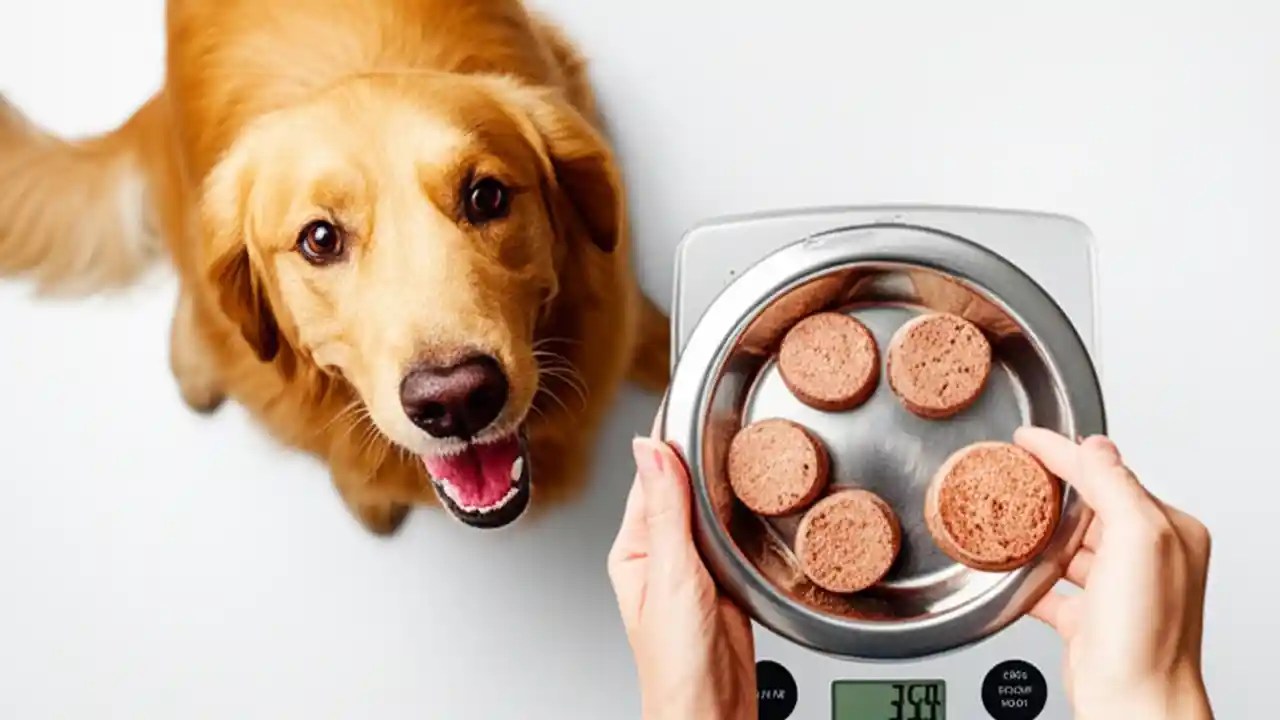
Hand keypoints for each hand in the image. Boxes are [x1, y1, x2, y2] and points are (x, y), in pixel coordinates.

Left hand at [608, 435, 756, 719]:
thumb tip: (649, 449)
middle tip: (723, 417)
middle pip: (681, 490)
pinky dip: (744, 518)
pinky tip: (757, 501)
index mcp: (634, 549)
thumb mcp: (671, 573)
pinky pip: (733, 537)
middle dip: (700, 457)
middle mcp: (661, 555)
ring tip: (743, 448)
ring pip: (710, 511)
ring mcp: (694, 568)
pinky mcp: (726, 582)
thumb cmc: (676, 664)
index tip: (686, 404)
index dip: (668, 440)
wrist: (711, 712)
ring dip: (724, 487)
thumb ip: (666, 509)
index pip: (649, 479)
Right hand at [1016, 428, 1213, 719]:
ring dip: (1038, 537)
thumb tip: (1094, 447)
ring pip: (1070, 549)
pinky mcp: (1091, 621)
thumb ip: (1114, 485)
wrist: (1131, 704)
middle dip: (1049, 494)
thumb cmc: (1145, 636)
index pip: (1110, 475)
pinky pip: (1053, 589)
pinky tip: (1012, 573)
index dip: (1065, 453)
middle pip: (1089, 509)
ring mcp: (1119, 592)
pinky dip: (1029, 580)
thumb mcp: (1136, 539)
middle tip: (1013, 475)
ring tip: (1007, 521)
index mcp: (1168, 532)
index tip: (1029, 439)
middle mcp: (1148, 560)